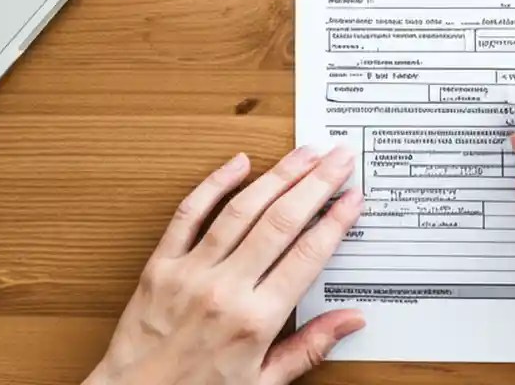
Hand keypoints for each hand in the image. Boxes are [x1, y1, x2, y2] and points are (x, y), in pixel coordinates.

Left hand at [86, 148, 364, 384]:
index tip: (354, 197)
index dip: (336, 220)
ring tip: (304, 153)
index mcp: (255, 321)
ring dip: (277, 175)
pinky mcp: (160, 265)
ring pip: (241, 210)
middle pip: (281, 221)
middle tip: (339, 158)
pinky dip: (214, 184)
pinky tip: (239, 163)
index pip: (308, 255)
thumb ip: (309, 348)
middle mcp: (224, 290)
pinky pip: (189, 214)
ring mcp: (190, 272)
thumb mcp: (263, 383)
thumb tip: (351, 321)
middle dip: (316, 183)